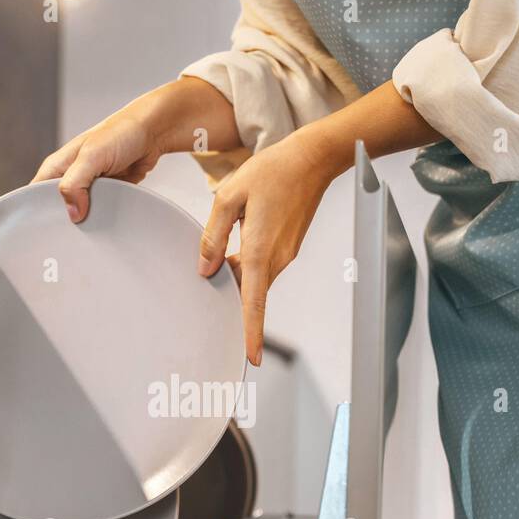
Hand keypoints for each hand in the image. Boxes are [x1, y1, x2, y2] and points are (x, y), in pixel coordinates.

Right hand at [32, 78, 241, 222]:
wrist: (153, 132)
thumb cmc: (121, 133)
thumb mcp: (92, 155)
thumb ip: (76, 182)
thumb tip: (72, 213)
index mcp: (58, 167)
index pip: (35, 195)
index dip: (37, 213)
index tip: (44, 233)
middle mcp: (70, 178)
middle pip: (58, 209)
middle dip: (64, 223)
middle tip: (70, 241)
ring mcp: (89, 188)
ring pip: (80, 213)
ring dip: (86, 223)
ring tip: (88, 239)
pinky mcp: (107, 195)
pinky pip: (100, 213)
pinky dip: (102, 220)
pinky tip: (104, 231)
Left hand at [198, 131, 336, 365]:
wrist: (312, 159)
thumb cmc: (273, 170)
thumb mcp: (230, 195)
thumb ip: (213, 235)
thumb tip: (205, 268)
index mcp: (260, 250)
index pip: (254, 303)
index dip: (251, 333)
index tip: (251, 358)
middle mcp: (276, 259)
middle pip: (249, 295)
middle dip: (231, 304)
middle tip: (207, 308)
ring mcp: (284, 255)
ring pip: (254, 280)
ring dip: (235, 280)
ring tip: (215, 268)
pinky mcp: (286, 247)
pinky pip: (261, 267)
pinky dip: (245, 267)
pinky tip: (231, 250)